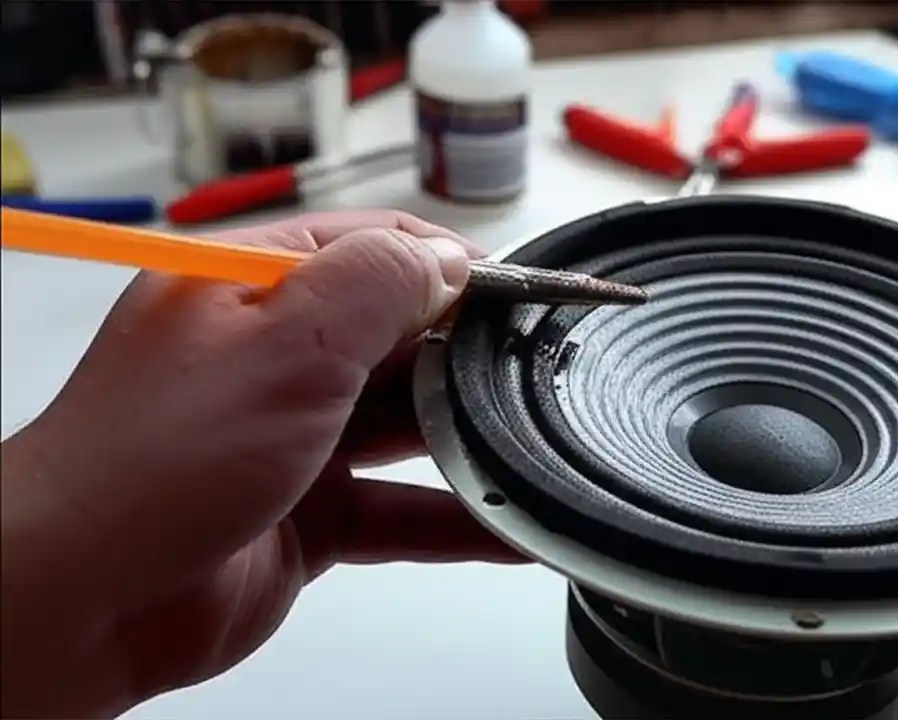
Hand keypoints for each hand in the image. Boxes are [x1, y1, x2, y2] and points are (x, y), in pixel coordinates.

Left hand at [0, 210, 526, 717]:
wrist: (84, 597)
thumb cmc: (151, 462)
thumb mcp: (286, 343)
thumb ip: (377, 286)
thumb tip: (448, 261)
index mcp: (250, 286)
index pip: (370, 247)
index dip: (447, 264)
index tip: (515, 294)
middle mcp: (270, 356)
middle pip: (396, 336)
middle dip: (464, 355)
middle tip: (531, 372)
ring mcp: (291, 436)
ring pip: (403, 426)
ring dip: (466, 438)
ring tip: (532, 444)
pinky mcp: (308, 512)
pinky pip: (398, 509)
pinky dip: (454, 518)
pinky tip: (508, 525)